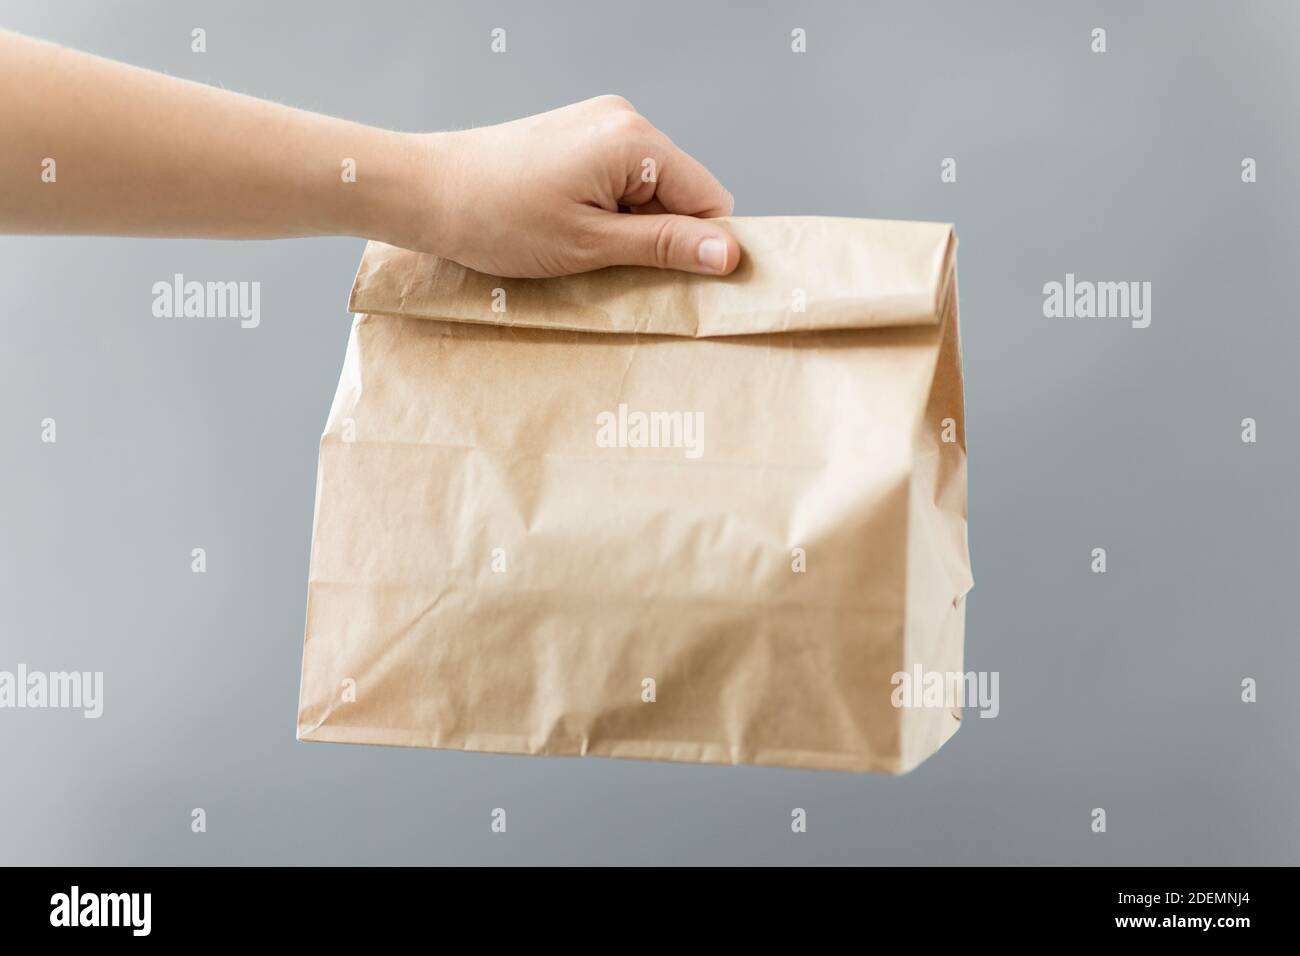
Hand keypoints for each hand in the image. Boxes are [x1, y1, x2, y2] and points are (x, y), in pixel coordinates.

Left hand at [399, 96, 739, 277]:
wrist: (427, 192)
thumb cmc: (496, 217)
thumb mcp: (590, 245)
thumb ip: (665, 246)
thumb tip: (728, 252)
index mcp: (634, 140)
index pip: (709, 198)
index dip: (698, 246)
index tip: (672, 280)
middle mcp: (623, 121)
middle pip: (681, 193)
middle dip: (658, 237)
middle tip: (611, 265)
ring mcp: (599, 125)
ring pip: (649, 192)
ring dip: (629, 229)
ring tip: (580, 245)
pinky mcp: (578, 138)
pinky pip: (619, 182)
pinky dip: (607, 214)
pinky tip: (570, 229)